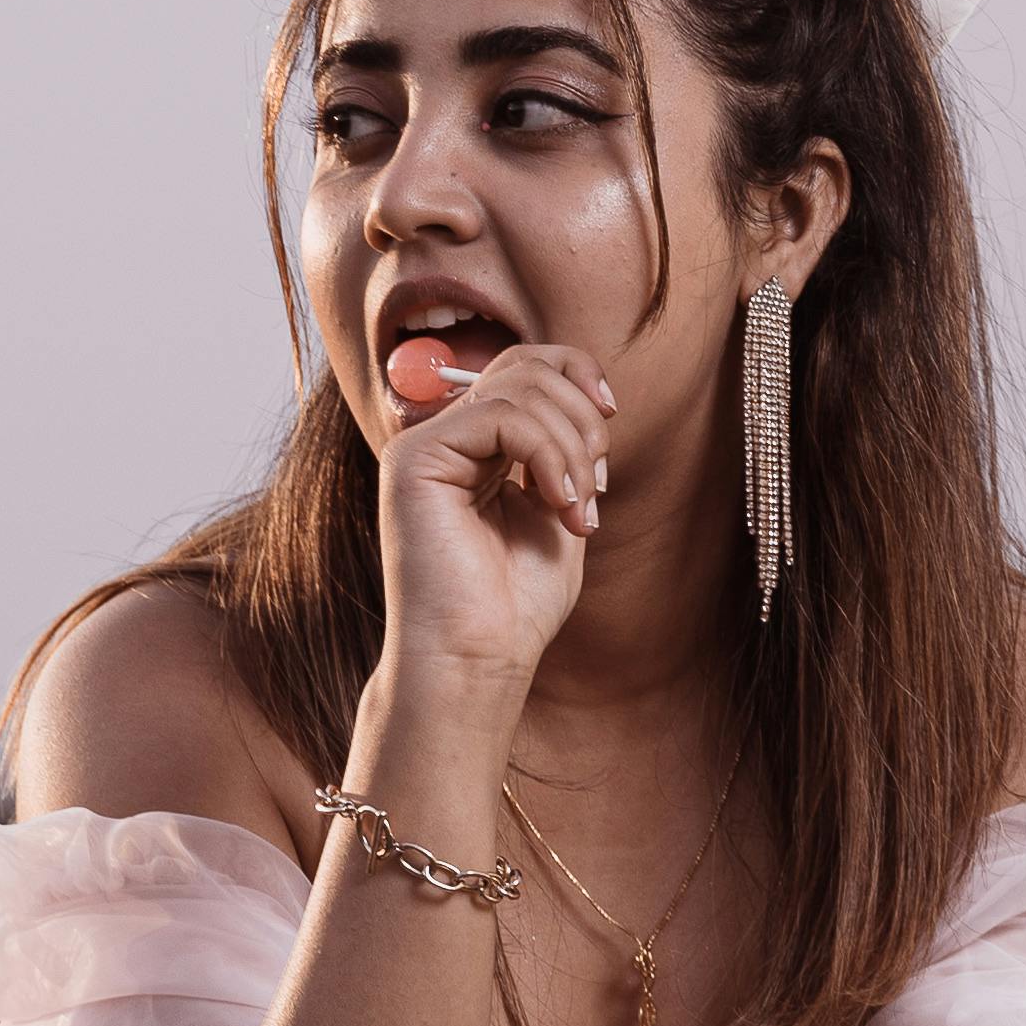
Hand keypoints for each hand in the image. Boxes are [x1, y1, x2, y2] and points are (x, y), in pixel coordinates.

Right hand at [373, 336, 613, 693]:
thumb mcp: (557, 511)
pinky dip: (548, 455)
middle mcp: (444, 438)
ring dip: (573, 447)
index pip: (524, 364)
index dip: (577, 374)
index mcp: (475, 447)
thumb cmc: (513, 606)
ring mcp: (423, 446)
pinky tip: (557, 504)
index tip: (610, 417)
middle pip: (526, 365)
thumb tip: (589, 398)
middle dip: (583, 420)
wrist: (474, 661)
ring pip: (519, 387)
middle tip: (595, 489)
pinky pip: (501, 416)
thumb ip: (565, 453)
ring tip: (578, 511)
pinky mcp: (414, 460)